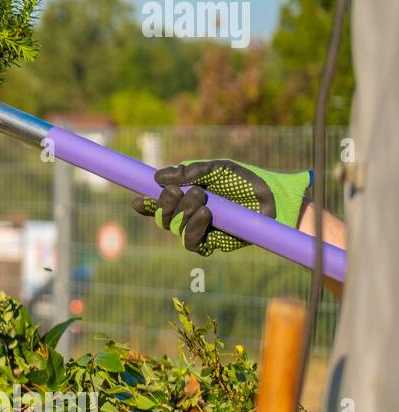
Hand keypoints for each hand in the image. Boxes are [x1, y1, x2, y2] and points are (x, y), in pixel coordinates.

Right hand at [131, 159, 311, 255]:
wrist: (272, 199)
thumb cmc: (246, 181)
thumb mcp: (217, 169)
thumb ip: (188, 171)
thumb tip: (157, 176)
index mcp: (186, 195)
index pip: (159, 203)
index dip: (146, 204)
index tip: (138, 201)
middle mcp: (189, 214)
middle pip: (161, 215)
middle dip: (165, 202)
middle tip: (178, 191)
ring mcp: (199, 229)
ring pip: (172, 227)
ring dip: (181, 211)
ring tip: (202, 198)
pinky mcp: (211, 243)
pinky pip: (189, 242)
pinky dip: (192, 228)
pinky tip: (205, 214)